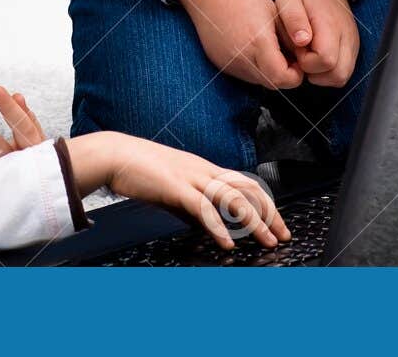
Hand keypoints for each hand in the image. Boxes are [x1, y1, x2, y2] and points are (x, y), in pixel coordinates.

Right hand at [65, 131, 288, 249]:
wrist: (115, 155)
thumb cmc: (140, 170)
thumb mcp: (173, 188)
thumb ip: (191, 205)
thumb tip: (207, 225)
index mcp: (205, 168)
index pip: (246, 183)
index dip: (265, 203)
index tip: (277, 223)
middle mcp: (204, 170)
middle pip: (248, 189)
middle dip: (270, 213)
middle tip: (283, 234)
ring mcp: (192, 177)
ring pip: (232, 198)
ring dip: (253, 222)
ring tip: (265, 240)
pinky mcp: (176, 187)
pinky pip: (204, 208)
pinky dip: (219, 227)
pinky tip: (227, 243)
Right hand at [171, 0, 303, 89]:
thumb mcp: (276, 14)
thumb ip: (291, 40)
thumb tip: (303, 61)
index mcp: (258, 41)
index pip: (283, 78)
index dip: (296, 73)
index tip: (298, 60)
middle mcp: (241, 57)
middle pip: (272, 83)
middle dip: (284, 74)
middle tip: (287, 55)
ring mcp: (228, 63)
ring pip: (258, 80)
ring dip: (269, 71)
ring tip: (270, 48)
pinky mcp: (220, 63)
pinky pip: (244, 74)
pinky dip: (254, 66)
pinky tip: (252, 46)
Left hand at [274, 0, 359, 86]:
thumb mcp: (289, 0)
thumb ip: (294, 20)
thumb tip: (303, 41)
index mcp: (331, 25)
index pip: (326, 60)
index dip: (307, 61)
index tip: (298, 47)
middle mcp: (347, 37)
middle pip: (338, 75)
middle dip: (315, 71)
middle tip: (303, 54)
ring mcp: (353, 44)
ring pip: (342, 77)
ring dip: (322, 75)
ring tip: (309, 56)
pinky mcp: (353, 48)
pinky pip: (344, 71)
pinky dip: (329, 72)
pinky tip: (317, 58)